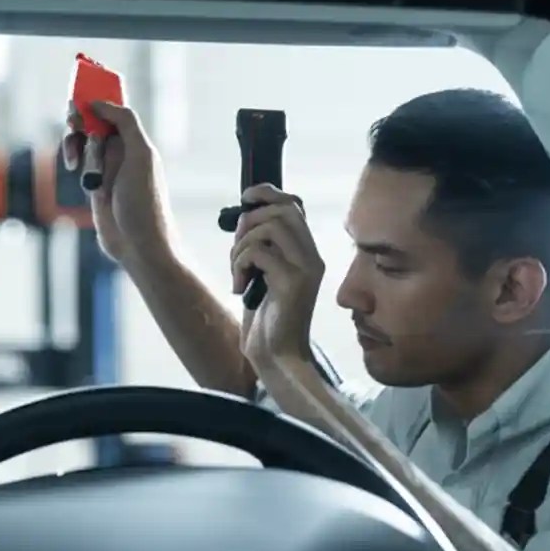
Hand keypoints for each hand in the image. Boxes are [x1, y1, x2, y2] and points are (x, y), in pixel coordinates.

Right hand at [63, 101, 174, 266]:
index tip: (81, 88)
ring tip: (77, 158)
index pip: (114, 109)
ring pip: (82, 143)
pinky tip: (76, 170)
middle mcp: (121, 151)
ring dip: (75, 145)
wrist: (138, 243)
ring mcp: (106, 168)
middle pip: (92, 122)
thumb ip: (125, 123)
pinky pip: (79, 163)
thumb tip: (101, 103)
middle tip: (73, 121)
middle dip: (80, 119)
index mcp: (135, 140)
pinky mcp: (94, 185)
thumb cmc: (145, 201)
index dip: (98, 97)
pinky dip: (73, 161)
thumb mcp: (141, 154)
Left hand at [230, 184, 323, 364]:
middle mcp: (312, 258)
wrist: (278, 357)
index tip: (246, 198)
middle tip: (236, 248)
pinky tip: (239, 288)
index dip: (268, 193)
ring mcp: (306, 269)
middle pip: (283, 210)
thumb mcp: (264, 276)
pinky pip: (259, 252)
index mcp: (308, 254)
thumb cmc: (268, 320)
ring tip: (237, 272)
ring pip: (269, 226)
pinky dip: (239, 264)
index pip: (294, 206)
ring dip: (241, 245)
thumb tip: (244, 216)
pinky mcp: (293, 283)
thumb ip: (262, 248)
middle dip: (250, 220)